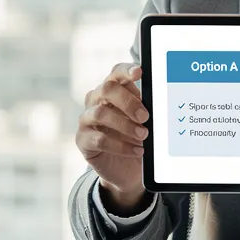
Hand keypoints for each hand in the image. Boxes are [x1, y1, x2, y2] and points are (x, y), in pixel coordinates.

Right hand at [76, 63, 151, 214]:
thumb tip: (157, 101)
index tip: (139, 73)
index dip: (126, 70)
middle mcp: (96, 100)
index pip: (116, 73)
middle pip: (106, 89)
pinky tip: (137, 151)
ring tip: (143, 136)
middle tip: (145, 117)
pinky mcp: (82, 140)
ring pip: (100, 113)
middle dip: (127, 101)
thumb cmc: (135, 137)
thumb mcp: (143, 121)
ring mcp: (87, 120)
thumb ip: (145, 108)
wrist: (126, 168)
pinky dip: (121, 146)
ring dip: (125, 125)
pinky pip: (99, 139)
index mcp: (113, 90)